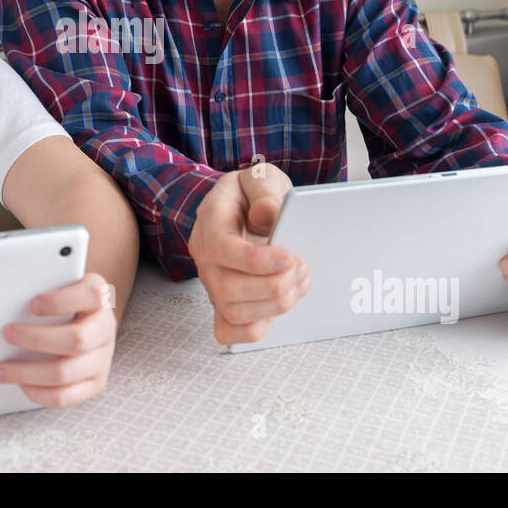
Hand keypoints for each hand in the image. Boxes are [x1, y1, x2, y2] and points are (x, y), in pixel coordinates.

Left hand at [0, 271, 115, 406]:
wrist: (82, 320)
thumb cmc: (60, 300)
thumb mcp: (59, 285)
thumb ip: (42, 286)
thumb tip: (5, 300)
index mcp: (100, 296)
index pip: (92, 295)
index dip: (62, 301)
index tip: (33, 305)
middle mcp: (105, 327)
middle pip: (76, 340)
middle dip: (36, 339)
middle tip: (7, 334)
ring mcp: (103, 358)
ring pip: (65, 373)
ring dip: (27, 373)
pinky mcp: (95, 383)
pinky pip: (65, 397)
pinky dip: (38, 392)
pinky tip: (20, 384)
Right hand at [187, 163, 308, 345]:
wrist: (243, 206)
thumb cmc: (251, 194)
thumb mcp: (260, 177)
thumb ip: (263, 190)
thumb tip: (267, 214)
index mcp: (210, 219)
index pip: (219, 247)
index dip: (254, 260)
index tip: (288, 258)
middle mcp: (204, 255)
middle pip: (225, 287)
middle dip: (272, 286)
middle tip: (303, 270)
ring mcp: (211, 282)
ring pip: (231, 311)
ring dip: (273, 305)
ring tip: (300, 283)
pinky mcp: (222, 302)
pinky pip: (228, 331)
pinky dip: (257, 326)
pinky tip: (279, 306)